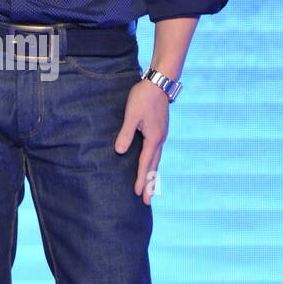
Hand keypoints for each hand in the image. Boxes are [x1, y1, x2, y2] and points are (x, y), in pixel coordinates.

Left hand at [114, 79, 169, 203]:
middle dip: (150, 184)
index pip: (145, 163)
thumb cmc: (143, 97)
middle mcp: (160, 140)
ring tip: (150, 188)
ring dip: (152, 175)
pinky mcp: (160, 131)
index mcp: (154, 138)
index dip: (140, 179)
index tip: (137, 193)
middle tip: (146, 201)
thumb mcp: (131, 115)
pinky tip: (151, 166)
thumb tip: (120, 151)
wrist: (160, 82)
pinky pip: (156, 152)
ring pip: (156, 160)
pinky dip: (153, 163)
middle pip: (154, 166)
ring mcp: (161, 135)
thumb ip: (126, 134)